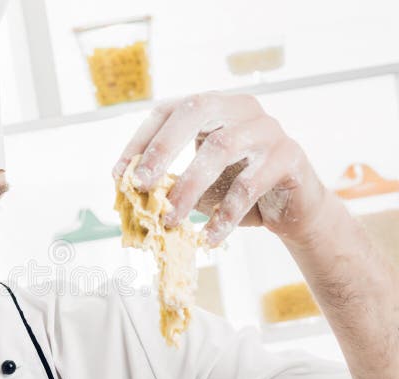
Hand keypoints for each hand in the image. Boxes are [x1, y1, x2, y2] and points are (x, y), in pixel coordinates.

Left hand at [112, 91, 329, 246]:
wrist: (293, 209)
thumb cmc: (237, 191)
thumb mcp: (197, 183)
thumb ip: (168, 180)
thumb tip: (126, 191)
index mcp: (213, 107)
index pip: (169, 110)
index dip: (141, 140)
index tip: (119, 174)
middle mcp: (240, 108)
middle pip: (196, 110)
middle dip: (163, 148)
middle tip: (141, 185)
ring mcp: (267, 128)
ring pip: (221, 147)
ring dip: (189, 187)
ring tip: (170, 220)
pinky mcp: (289, 155)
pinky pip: (250, 183)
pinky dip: (225, 214)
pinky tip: (209, 237)